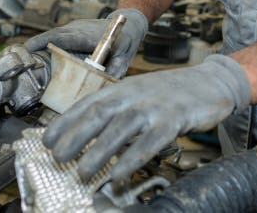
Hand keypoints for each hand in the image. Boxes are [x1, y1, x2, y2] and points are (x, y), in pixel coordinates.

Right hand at [24, 8, 147, 77]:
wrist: (129, 22)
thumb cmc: (126, 41)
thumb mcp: (124, 56)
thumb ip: (115, 70)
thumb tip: (105, 88)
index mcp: (88, 35)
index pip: (64, 36)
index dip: (45, 41)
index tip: (28, 48)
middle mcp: (77, 29)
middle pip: (52, 35)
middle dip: (35, 45)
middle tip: (18, 58)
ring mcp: (73, 28)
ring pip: (52, 36)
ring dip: (37, 46)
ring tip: (21, 61)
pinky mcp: (71, 32)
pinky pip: (55, 38)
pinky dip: (44, 46)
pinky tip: (34, 59)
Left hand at [42, 54, 251, 182]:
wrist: (210, 82)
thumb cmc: (169, 94)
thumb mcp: (138, 95)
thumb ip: (115, 112)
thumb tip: (87, 137)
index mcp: (122, 88)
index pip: (87, 103)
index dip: (65, 122)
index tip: (47, 140)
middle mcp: (134, 94)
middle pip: (98, 113)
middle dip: (74, 136)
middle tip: (57, 157)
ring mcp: (153, 106)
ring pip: (120, 127)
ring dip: (98, 150)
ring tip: (83, 171)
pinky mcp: (174, 119)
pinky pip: (150, 141)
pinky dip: (133, 158)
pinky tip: (119, 173)